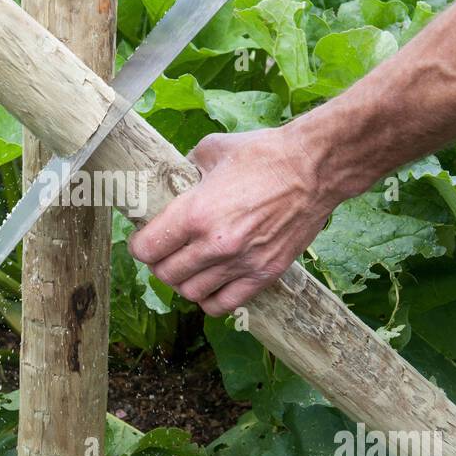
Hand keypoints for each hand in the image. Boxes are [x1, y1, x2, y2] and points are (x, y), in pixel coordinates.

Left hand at [128, 125, 335, 317]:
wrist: (315, 168)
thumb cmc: (264, 153)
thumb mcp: (211, 150)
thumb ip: (185, 170)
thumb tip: (173, 180)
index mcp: (195, 213)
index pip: (147, 249)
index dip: (140, 246)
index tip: (144, 240)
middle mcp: (215, 244)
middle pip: (166, 275)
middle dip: (160, 264)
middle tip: (167, 252)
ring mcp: (241, 263)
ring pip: (192, 293)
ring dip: (185, 282)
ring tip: (190, 267)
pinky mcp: (264, 274)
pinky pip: (224, 305)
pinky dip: (211, 299)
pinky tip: (211, 284)